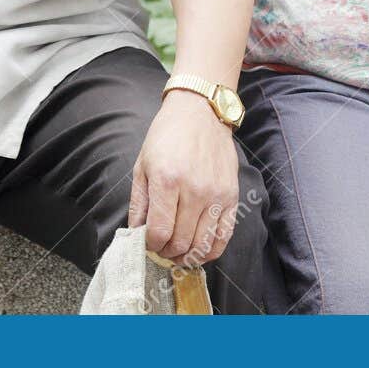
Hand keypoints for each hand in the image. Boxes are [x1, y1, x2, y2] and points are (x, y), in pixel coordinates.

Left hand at [128, 90, 238, 265]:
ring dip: (187, 255)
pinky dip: (210, 250)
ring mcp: (216, 194)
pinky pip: (224, 236)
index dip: (150, 245)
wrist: (200, 112)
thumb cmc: (167, 136)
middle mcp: (194, 190)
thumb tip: (136, 234)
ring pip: (202, 245)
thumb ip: (139, 203)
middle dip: (166, 252)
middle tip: (160, 248)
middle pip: (180, 242)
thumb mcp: (142, 165)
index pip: (159, 232)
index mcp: (167, 180)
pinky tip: (199, 250)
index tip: (148, 241)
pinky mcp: (232, 196)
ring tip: (177, 251)